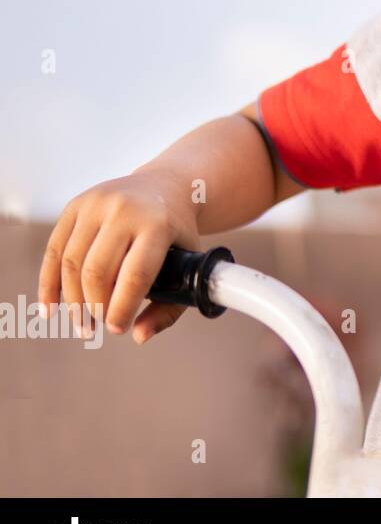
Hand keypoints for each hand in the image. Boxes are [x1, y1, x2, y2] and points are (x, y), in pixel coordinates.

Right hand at [39, 170, 200, 341]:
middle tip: (98, 327)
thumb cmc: (177, 233)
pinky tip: (51, 309)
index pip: (135, 274)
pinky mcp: (75, 206)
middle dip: (95, 307)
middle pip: (97, 271)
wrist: (165, 186)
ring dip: (73, 300)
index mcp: (158, 224)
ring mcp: (96, 204)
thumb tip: (138, 336)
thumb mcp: (188, 263)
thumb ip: (171, 306)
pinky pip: (54, 250)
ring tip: (82, 323)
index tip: (118, 329)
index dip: (122, 307)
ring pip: (71, 262)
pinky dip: (49, 283)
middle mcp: (125, 210)